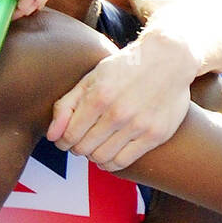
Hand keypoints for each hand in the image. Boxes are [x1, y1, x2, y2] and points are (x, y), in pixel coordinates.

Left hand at [47, 30, 195, 170]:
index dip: (62, 141)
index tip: (65, 138)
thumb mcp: (91, 78)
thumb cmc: (125, 68)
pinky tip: (109, 153)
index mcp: (99, 96)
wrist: (169, 59)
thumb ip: (66, 106)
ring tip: (96, 145)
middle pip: (84, 149)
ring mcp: (139, 125)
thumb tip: (51, 136)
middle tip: (81, 141)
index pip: (68, 135)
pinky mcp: (155, 135)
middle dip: (77, 148)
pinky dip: (111, 163)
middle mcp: (118, 112)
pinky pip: (124, 162)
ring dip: (93, 156)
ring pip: (102, 158)